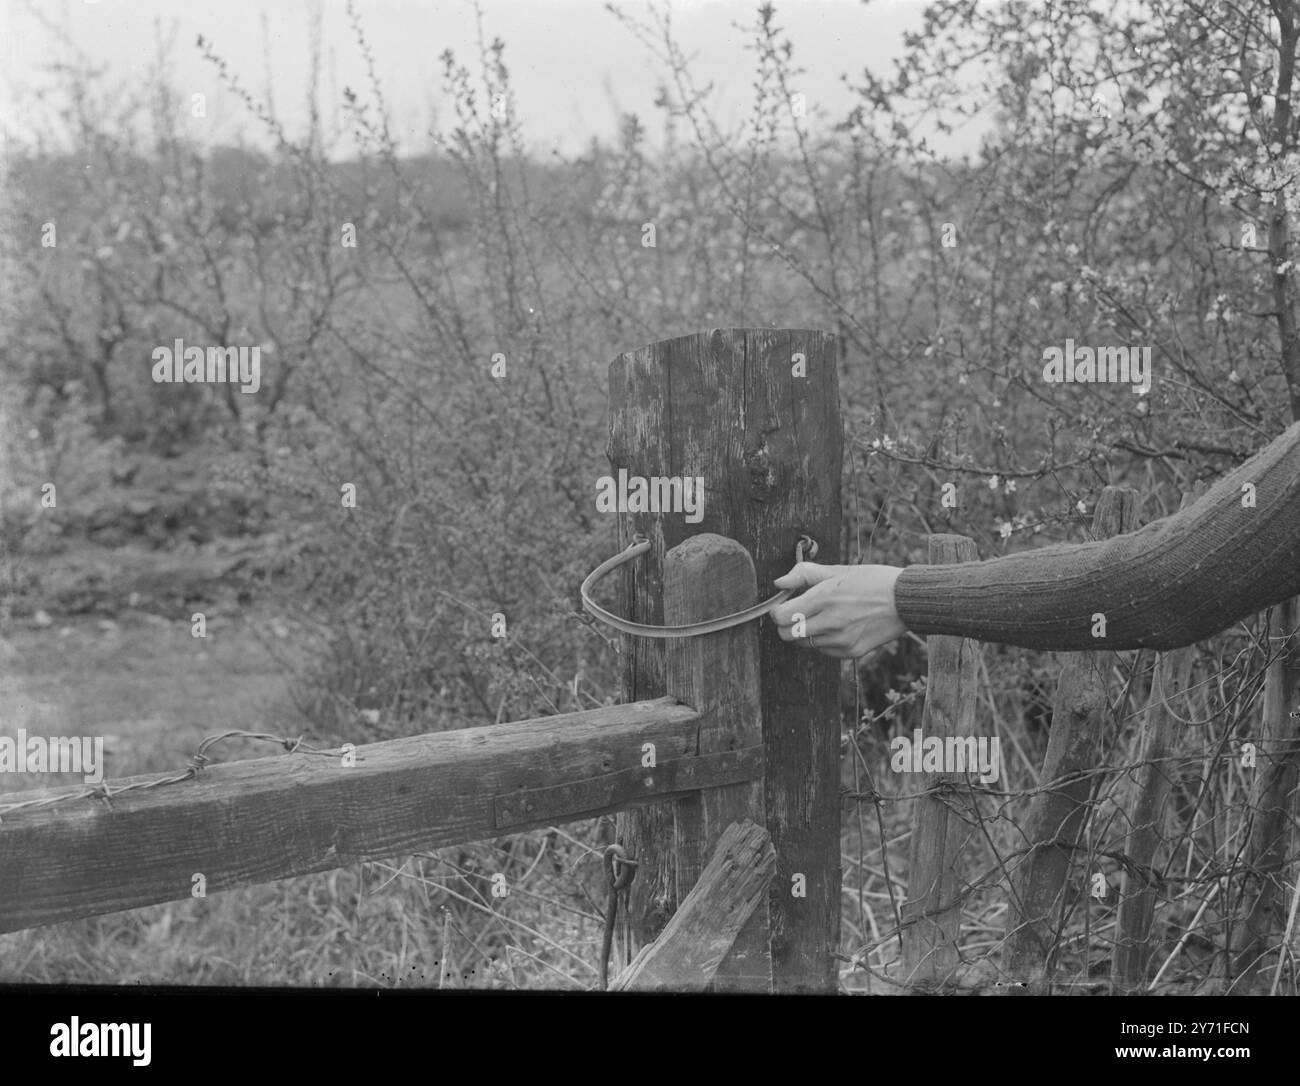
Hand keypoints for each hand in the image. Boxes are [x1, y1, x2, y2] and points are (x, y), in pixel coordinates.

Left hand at [770, 563, 906, 657]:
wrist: (906, 600)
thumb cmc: (871, 580)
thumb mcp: (837, 570)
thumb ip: (803, 574)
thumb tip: (779, 584)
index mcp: (825, 598)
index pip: (781, 617)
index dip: (778, 611)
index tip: (784, 605)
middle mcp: (831, 622)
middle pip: (787, 635)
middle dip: (786, 625)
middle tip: (797, 613)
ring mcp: (841, 640)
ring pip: (804, 644)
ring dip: (805, 632)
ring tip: (822, 617)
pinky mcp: (851, 652)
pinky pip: (823, 650)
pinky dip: (823, 641)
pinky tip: (837, 626)